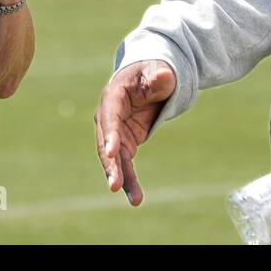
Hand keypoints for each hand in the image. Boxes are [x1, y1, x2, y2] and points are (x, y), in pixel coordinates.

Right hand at [94, 59, 176, 205]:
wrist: (149, 81)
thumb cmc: (151, 73)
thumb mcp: (158, 72)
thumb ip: (159, 76)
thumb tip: (164, 76)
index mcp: (113, 96)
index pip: (109, 116)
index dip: (109, 134)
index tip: (111, 151)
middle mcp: (108, 117)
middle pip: (106, 143)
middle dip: (111, 164)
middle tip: (115, 184)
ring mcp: (114, 133)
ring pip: (114, 159)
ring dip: (121, 178)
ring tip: (134, 199)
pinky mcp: (124, 144)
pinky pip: (124, 165)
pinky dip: (129, 181)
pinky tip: (136, 198)